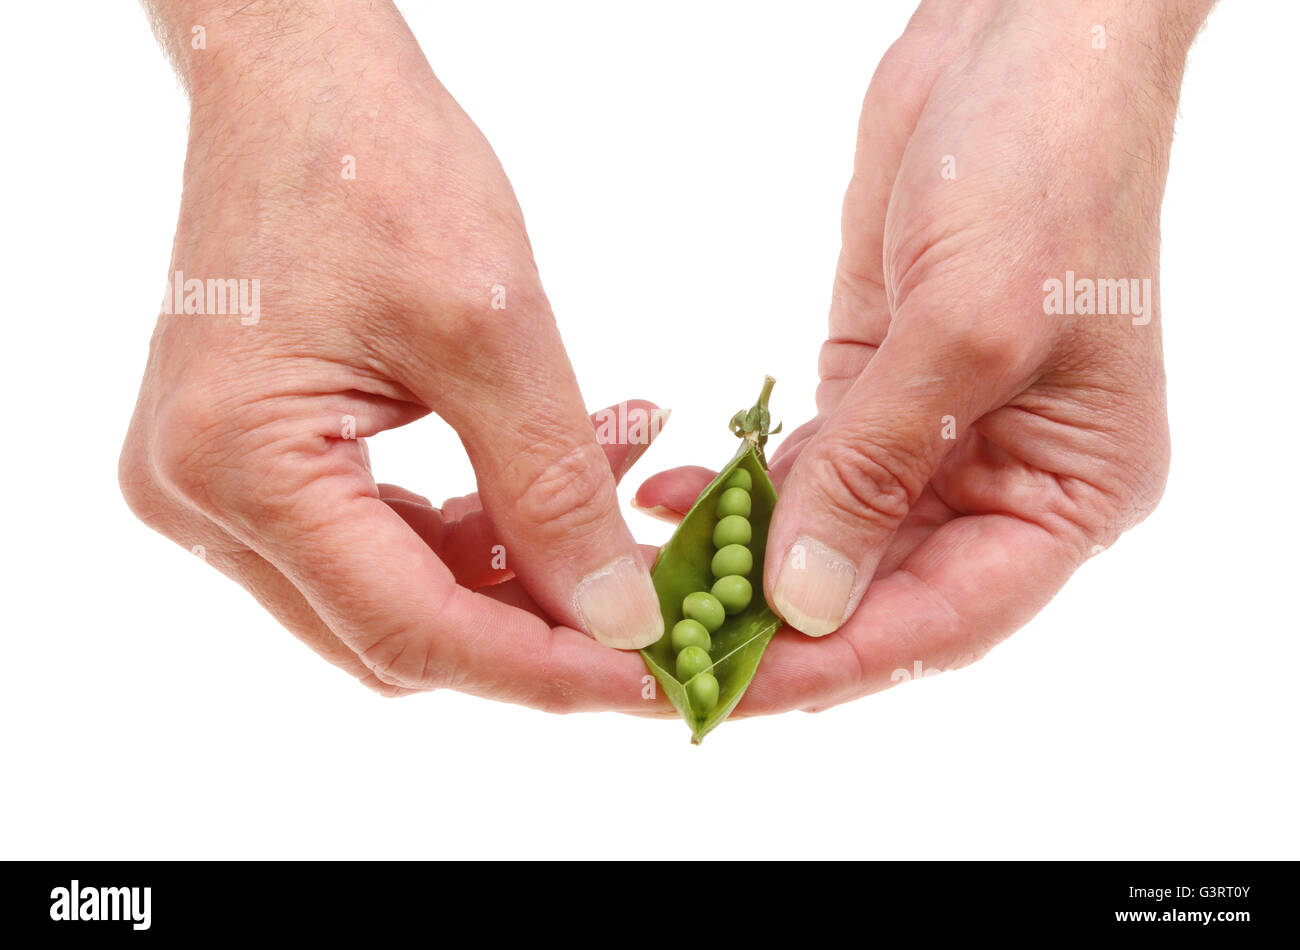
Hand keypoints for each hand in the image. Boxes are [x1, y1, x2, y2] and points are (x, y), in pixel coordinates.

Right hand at [120, 1, 663, 708]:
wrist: (300, 78)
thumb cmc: (376, 163)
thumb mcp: (493, 330)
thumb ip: (552, 489)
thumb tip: (614, 619)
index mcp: (238, 464)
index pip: (408, 629)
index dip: (538, 668)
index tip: (645, 681)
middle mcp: (202, 498)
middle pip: (392, 631)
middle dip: (529, 627)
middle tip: (643, 605)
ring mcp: (216, 485)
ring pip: (391, 594)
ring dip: (510, 568)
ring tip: (610, 495)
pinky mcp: (250, 461)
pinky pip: (375, 539)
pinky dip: (473, 526)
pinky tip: (551, 471)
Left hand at [638, 0, 1211, 713]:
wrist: (1023, 47)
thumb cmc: (1046, 172)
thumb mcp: (968, 328)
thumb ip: (880, 469)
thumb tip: (806, 600)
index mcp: (1070, 491)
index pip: (949, 617)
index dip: (840, 661)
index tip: (735, 691)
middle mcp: (1008, 480)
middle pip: (882, 593)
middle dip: (777, 625)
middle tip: (668, 651)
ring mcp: (938, 437)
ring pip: (834, 539)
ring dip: (743, 565)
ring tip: (652, 586)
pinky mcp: (879, 390)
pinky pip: (806, 473)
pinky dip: (740, 494)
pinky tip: (670, 503)